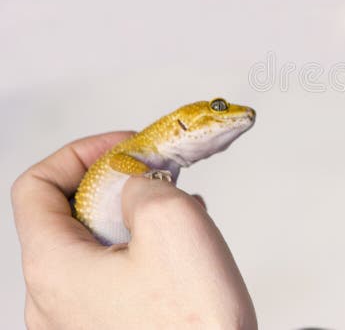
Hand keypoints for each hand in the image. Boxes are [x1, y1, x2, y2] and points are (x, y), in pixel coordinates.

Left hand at [11, 132, 256, 328]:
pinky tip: (182, 257)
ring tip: (182, 219)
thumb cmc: (193, 324)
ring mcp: (73, 327)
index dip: (82, 153)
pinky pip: (108, 283)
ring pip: (91, 250)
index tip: (126, 148)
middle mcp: (49, 303)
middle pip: (65, 218)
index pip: (35, 186)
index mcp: (52, 269)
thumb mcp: (174, 221)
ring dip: (133, 221)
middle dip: (116, 187)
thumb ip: (143, 184)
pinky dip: (138, 256)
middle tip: (160, 179)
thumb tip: (134, 186)